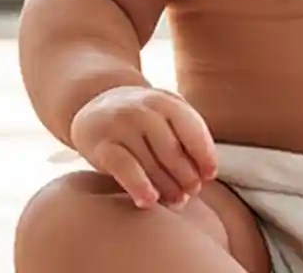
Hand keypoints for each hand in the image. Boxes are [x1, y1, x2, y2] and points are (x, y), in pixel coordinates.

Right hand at [70, 86, 217, 210]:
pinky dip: (139, 186)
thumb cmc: (142, 119)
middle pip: (172, 151)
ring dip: (167, 187)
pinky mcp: (100, 145)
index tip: (209, 176)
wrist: (94, 105)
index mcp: (164, 101)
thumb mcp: (166, 114)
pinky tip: (148, 201)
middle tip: (190, 193)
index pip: (192, 130)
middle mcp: (142, 109)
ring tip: (175, 201)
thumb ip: (187, 137)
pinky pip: (124, 168)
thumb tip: (204, 177)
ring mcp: (119, 125)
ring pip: (151, 164)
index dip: (204, 156)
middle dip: (186, 176)